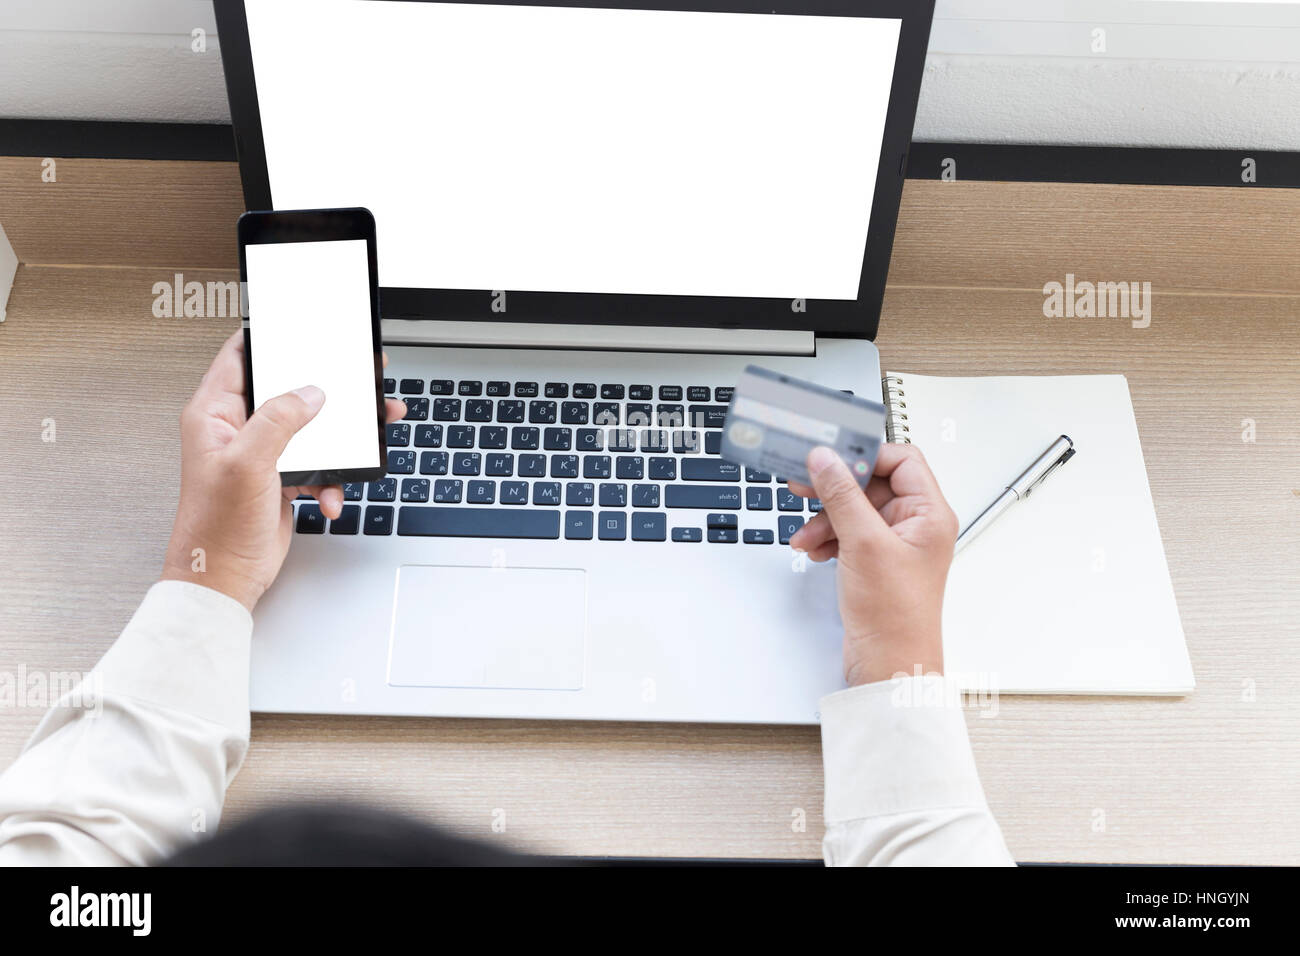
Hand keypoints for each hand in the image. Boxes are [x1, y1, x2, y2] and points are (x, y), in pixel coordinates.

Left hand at [160, 330, 406, 610]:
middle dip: (325, 390)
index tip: (302, 328)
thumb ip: (279, 419)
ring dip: (340, 438)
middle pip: (288, 390)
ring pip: (311, 428)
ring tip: (369, 434)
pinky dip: (331, 479)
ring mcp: (261, 453)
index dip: (270, 338)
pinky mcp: (281, 477)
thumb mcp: (247, 464)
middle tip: (357, 379)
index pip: (240, 356)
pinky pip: (318, 464)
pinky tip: (330, 494)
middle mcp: (236, 428)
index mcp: (214, 414)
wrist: (225, 579)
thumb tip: (310, 393)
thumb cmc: (215, 528)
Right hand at [788, 444, 958, 686]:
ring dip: (825, 517)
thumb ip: (842, 495)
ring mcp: (895, 544)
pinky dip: (827, 537)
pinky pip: (848, 533)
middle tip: (804, 483)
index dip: (866, 456)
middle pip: (873, 484)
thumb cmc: (895, 616)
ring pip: (855, 509)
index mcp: (929, 514)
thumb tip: (826, 459)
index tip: (832, 457)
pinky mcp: (876, 561)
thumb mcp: (863, 543)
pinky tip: (813, 549)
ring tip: (806, 534)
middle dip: (836, 489)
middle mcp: (916, 525)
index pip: (901, 459)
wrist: (888, 665)